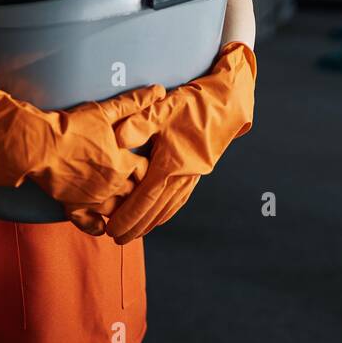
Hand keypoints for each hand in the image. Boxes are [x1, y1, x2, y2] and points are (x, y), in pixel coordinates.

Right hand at [0, 83, 164, 234]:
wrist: (39, 146)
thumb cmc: (72, 127)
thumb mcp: (106, 111)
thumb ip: (134, 102)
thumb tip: (158, 89)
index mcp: (123, 164)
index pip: (146, 169)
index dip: (148, 166)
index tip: (148, 164)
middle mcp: (112, 186)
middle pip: (134, 193)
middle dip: (138, 190)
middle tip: (140, 187)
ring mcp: (93, 199)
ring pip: (116, 211)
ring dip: (122, 209)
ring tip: (126, 207)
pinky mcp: (73, 207)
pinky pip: (89, 225)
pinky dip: (97, 227)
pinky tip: (102, 226)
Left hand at [105, 42, 256, 243]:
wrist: (229, 103)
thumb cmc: (194, 105)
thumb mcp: (164, 108)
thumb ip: (139, 123)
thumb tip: (117, 138)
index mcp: (171, 165)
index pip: (145, 199)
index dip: (128, 216)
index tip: (112, 230)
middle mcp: (183, 176)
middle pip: (156, 210)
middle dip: (137, 227)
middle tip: (118, 240)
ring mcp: (193, 176)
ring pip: (169, 207)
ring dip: (151, 222)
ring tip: (136, 233)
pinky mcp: (198, 171)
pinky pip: (179, 199)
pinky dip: (167, 211)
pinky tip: (161, 215)